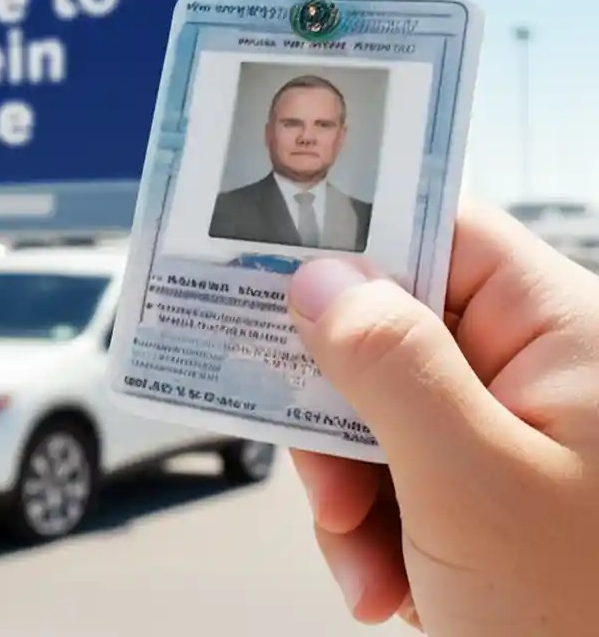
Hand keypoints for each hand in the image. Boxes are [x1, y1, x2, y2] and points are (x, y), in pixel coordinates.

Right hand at [286, 200, 598, 635]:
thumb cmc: (590, 617)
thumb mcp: (473, 487)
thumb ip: (392, 368)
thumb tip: (317, 282)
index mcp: (560, 333)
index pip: (440, 232)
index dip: (353, 239)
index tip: (266, 263)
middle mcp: (534, 369)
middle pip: (388, 330)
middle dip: (336, 413)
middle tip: (323, 474)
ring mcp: (508, 429)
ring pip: (376, 412)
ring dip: (348, 490)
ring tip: (368, 559)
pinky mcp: (482, 483)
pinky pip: (392, 472)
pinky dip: (371, 529)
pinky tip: (390, 581)